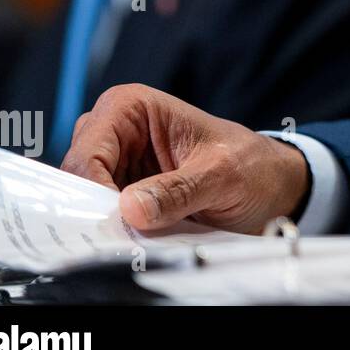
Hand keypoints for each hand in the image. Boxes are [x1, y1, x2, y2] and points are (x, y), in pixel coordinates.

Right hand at [60, 84, 309, 233]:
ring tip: (131, 241)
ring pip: (85, 200)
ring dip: (105, 224)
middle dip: (93, 209)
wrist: (272, 184)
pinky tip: (134, 242)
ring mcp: (118, 164)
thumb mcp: (222, 175)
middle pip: (77, 178)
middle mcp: (116, 132)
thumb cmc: (251, 164)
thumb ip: (179, 190)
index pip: (87, 153)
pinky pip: (104, 216)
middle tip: (117, 238)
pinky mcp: (125, 193)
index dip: (91, 190)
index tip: (111, 222)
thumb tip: (132, 209)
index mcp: (132, 107)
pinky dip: (116, 232)